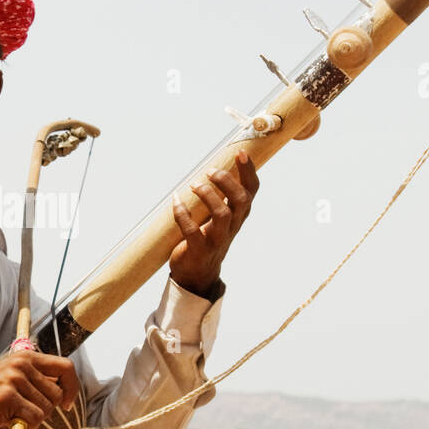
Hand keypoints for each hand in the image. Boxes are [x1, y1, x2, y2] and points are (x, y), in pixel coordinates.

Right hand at [0, 350, 79, 428]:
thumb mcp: (15, 379)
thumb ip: (38, 379)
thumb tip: (66, 389)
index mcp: (25, 356)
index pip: (66, 367)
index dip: (72, 387)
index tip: (67, 403)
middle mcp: (20, 363)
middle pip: (57, 393)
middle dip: (46, 408)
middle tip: (26, 411)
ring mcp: (13, 379)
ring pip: (47, 408)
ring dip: (34, 419)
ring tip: (14, 415)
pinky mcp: (7, 396)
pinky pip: (35, 418)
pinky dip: (28, 427)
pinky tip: (12, 422)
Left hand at [168, 148, 258, 298]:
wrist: (198, 275)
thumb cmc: (208, 238)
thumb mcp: (219, 217)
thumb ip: (220, 197)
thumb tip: (212, 166)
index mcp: (239, 215)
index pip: (251, 191)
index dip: (248, 171)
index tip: (240, 153)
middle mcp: (232, 227)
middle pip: (241, 201)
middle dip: (227, 182)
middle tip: (210, 171)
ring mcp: (217, 240)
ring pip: (222, 215)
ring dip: (208, 196)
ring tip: (194, 186)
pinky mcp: (199, 250)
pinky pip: (192, 231)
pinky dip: (182, 214)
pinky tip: (176, 201)